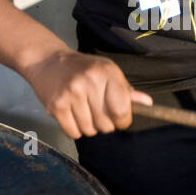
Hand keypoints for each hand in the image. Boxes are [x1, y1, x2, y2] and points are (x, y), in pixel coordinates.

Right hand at [22, 48, 151, 139]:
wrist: (47, 61)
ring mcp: (71, 93)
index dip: (123, 121)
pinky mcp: (56, 105)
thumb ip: (126, 90)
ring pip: (89, 130)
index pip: (122, 109)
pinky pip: (73, 132)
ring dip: (88, 127)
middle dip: (104, 125)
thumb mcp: (107, 71)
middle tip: (97, 112)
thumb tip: (148, 103)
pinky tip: (72, 115)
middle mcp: (89, 82)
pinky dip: (75, 130)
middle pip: (106, 125)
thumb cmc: (82, 68)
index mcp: (107, 72)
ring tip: (83, 111)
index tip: (120, 120)